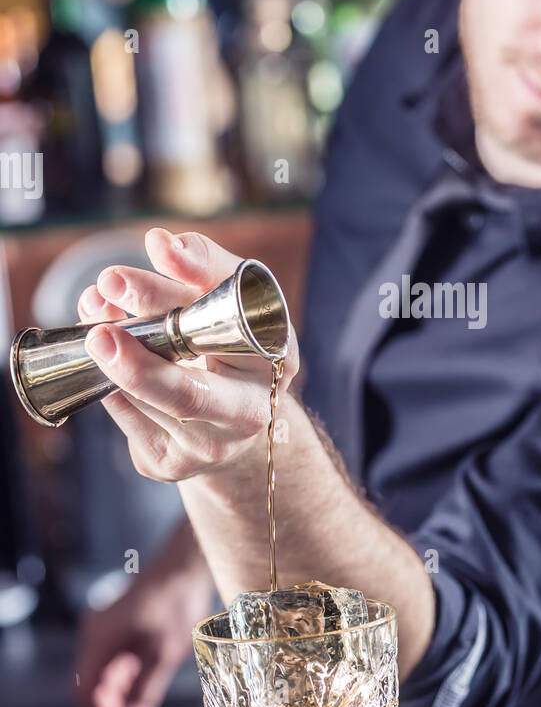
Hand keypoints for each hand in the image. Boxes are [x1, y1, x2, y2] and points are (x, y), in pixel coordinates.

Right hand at [72, 545, 214, 706]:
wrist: (185, 565)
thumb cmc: (177, 604)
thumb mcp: (165, 655)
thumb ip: (146, 692)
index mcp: (99, 639)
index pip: (85, 690)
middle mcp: (94, 632)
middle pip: (91, 683)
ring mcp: (104, 627)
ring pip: (103, 673)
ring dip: (118, 698)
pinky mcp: (117, 624)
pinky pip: (113, 658)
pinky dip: (125, 679)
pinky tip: (141, 696)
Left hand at [77, 227, 298, 482]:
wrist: (235, 417)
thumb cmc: (232, 344)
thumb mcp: (232, 298)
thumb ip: (200, 265)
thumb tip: (161, 241)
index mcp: (277, 361)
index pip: (231, 328)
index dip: (185, 292)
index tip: (152, 251)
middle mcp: (250, 412)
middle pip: (186, 395)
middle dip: (137, 359)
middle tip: (98, 314)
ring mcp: (209, 447)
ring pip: (144, 403)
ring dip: (112, 359)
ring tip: (97, 322)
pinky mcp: (169, 465)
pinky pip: (126, 419)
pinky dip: (111, 385)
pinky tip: (111, 364)